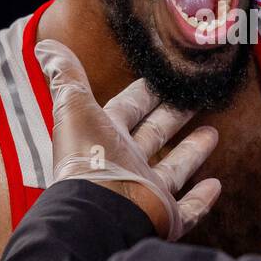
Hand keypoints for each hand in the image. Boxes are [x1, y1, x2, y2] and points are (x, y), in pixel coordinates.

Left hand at [34, 40, 220, 239]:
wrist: (97, 213)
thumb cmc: (86, 159)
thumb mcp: (75, 107)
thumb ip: (66, 75)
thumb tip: (44, 44)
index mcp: (105, 138)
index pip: (128, 109)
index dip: (144, 94)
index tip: (162, 79)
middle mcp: (125, 164)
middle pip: (154, 136)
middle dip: (173, 117)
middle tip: (195, 99)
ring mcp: (146, 192)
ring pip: (174, 169)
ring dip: (191, 152)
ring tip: (213, 133)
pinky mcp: (163, 216)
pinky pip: (187, 209)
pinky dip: (201, 199)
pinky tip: (216, 184)